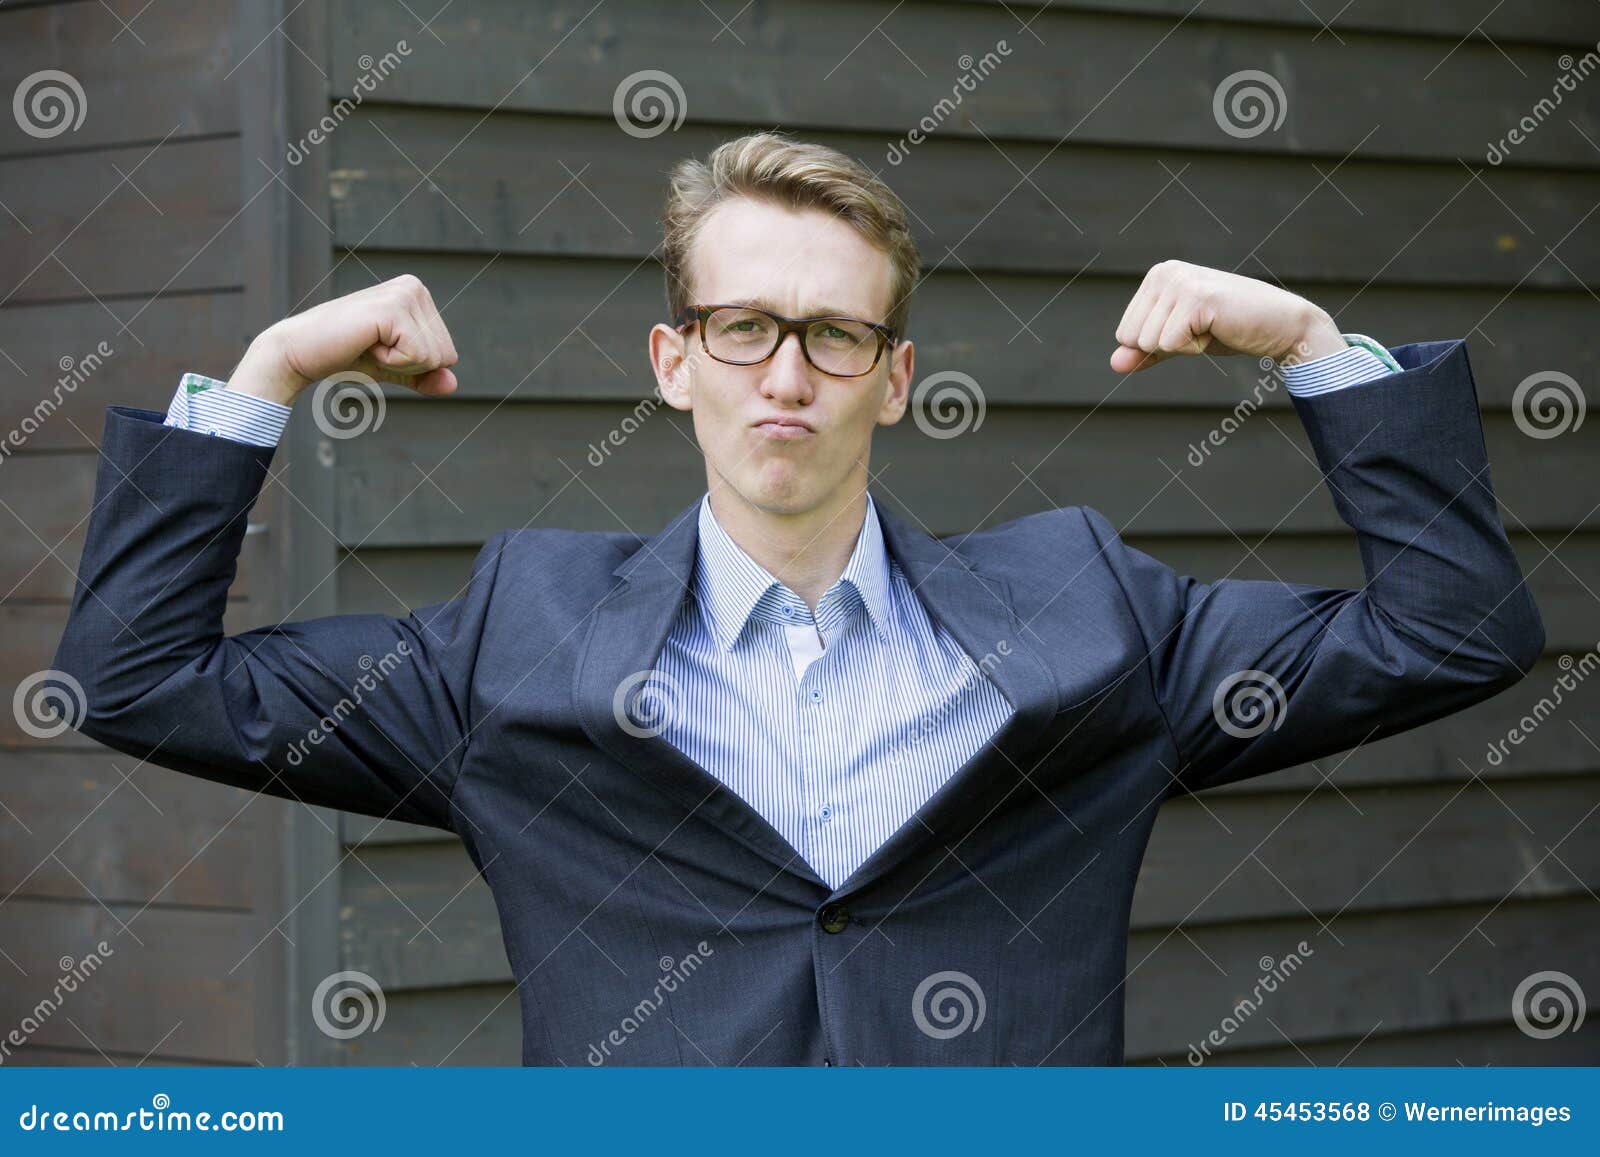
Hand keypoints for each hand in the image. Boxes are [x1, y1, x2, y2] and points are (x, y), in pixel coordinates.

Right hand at [228, 274, 459, 404]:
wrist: (300, 352)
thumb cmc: (345, 356)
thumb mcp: (394, 368)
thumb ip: (424, 376)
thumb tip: (453, 385)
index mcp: (418, 294)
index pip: (448, 353)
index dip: (415, 365)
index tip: (381, 348)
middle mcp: (415, 287)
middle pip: (446, 355)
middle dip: (410, 366)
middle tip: (372, 347)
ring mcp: (404, 294)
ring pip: (435, 358)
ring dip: (399, 363)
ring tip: (367, 343)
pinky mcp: (393, 309)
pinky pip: (418, 357)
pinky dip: (390, 362)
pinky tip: (365, 343)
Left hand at [1110, 260, 1344, 373]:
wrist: (1280, 326)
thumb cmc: (1230, 330)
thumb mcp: (1179, 341)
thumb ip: (1145, 351)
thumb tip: (1114, 364)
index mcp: (1157, 276)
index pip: (1125, 333)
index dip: (1159, 343)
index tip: (1191, 328)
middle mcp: (1165, 272)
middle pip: (1133, 339)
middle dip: (1169, 346)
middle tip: (1204, 329)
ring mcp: (1180, 282)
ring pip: (1149, 343)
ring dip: (1184, 346)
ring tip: (1212, 327)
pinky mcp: (1197, 298)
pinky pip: (1170, 344)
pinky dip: (1196, 347)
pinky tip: (1219, 328)